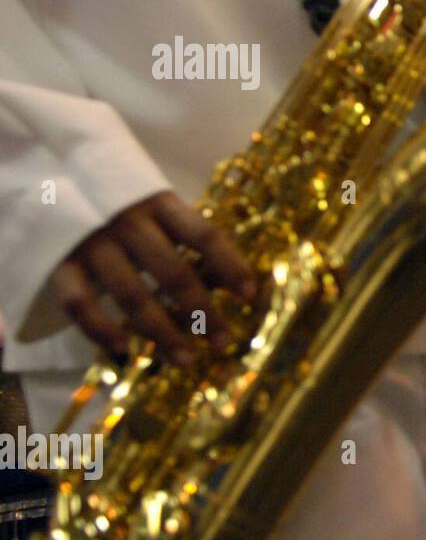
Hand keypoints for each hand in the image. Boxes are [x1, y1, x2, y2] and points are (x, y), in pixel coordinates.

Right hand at [49, 192, 255, 364]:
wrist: (62, 180)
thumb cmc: (132, 208)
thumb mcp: (164, 214)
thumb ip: (194, 244)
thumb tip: (239, 287)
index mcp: (161, 204)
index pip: (204, 235)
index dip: (230, 264)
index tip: (251, 296)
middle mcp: (128, 221)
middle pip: (172, 271)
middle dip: (202, 311)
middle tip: (223, 341)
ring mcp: (92, 242)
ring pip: (131, 294)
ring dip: (162, 330)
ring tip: (186, 358)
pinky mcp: (61, 263)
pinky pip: (80, 303)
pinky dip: (101, 329)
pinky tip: (125, 350)